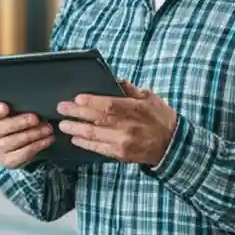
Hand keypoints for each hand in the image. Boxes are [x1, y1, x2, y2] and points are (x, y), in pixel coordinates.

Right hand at [0, 101, 54, 168]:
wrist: (21, 143)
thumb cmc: (19, 119)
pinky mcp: (6, 161)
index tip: (5, 107)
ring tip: (48, 129)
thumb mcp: (17, 109)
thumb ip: (19, 104)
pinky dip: (36, 146)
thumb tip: (33, 98)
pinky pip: (21, 154)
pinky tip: (47, 140)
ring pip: (12, 142)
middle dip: (19, 123)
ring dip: (32, 135)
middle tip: (35, 119)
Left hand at [56, 80, 178, 165]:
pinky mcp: (120, 154)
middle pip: (96, 119)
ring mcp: (123, 142)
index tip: (77, 98)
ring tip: (63, 125)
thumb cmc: (161, 118)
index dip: (91, 102)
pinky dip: (85, 143)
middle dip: (76, 113)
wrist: (172, 146)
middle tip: (61, 109)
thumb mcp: (150, 98)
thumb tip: (115, 80)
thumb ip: (131, 89)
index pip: (109, 105)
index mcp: (135, 109)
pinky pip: (98, 149)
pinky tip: (75, 138)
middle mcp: (127, 127)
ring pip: (94, 135)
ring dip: (76, 129)